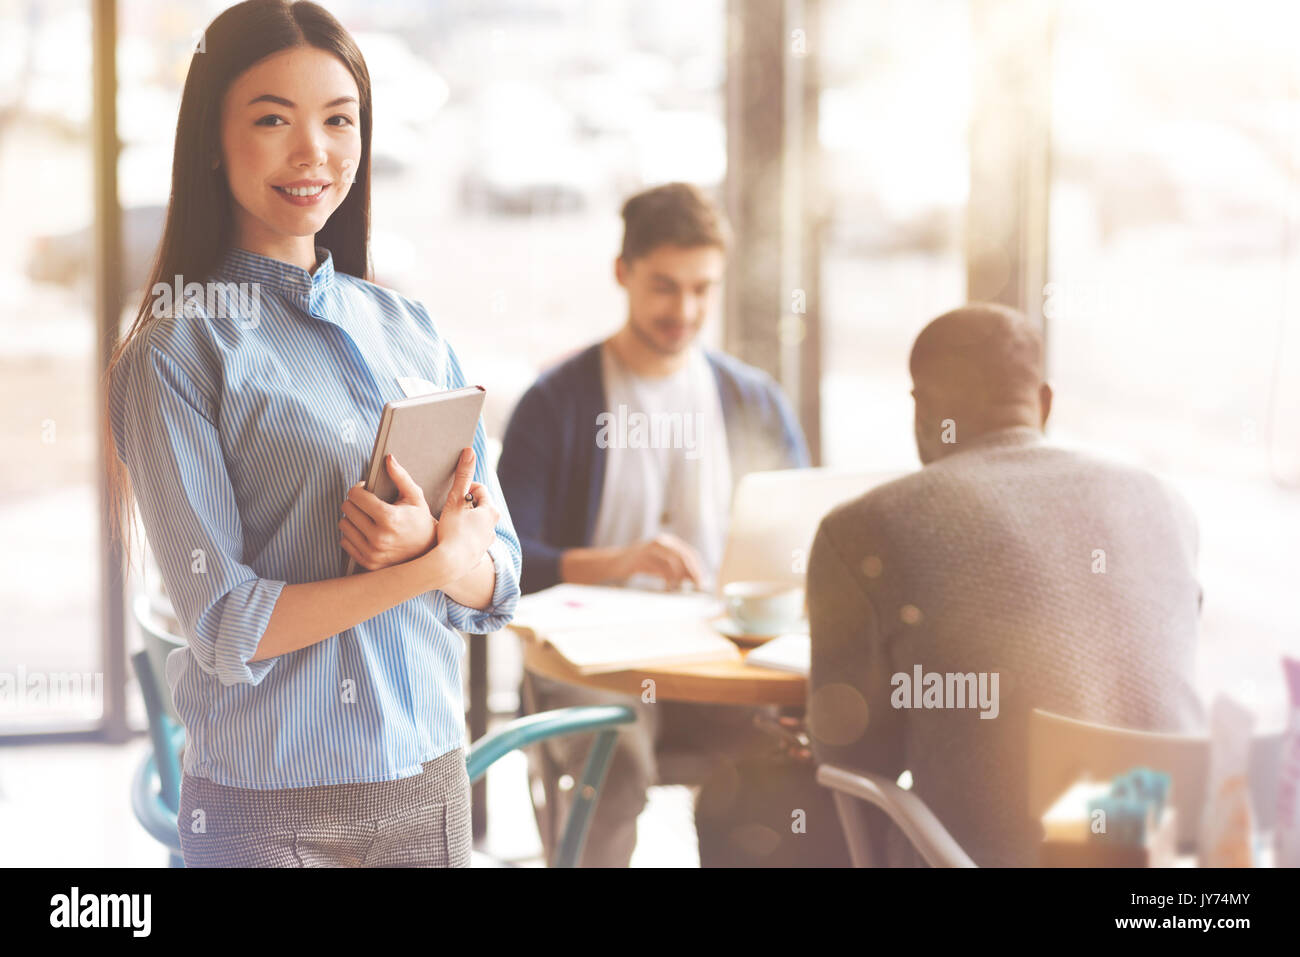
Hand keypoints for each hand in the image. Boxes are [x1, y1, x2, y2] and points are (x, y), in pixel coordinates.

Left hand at [338, 455, 435, 570]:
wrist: (429, 552)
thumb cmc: (421, 521)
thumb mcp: (415, 496)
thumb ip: (400, 476)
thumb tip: (388, 458)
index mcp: (389, 518)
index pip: (355, 496)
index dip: (359, 488)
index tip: (365, 489)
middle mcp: (379, 537)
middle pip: (347, 508)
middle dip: (354, 501)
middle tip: (366, 502)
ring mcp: (372, 552)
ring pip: (343, 525)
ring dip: (351, 518)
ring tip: (366, 516)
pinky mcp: (367, 563)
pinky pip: (344, 542)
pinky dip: (351, 534)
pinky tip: (365, 531)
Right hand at [433, 448, 499, 579]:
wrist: (450, 565)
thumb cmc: (452, 531)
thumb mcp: (455, 501)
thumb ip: (462, 476)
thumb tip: (470, 451)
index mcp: (491, 511)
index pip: (478, 489)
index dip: (463, 490)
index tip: (451, 497)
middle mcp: (494, 526)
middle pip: (478, 506)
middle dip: (464, 506)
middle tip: (448, 511)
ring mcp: (487, 542)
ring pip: (474, 523)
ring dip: (463, 521)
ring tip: (448, 526)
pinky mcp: (478, 554)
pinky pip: (470, 538)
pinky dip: (462, 536)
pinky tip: (450, 540)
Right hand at [616, 533, 704, 589]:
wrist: (616, 562)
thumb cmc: (641, 565)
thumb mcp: (661, 565)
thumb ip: (676, 570)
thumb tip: (694, 580)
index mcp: (668, 542)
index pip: (689, 553)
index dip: (698, 567)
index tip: (702, 582)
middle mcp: (661, 542)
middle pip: (683, 556)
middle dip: (692, 572)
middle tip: (697, 586)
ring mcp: (651, 548)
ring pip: (672, 561)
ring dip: (679, 576)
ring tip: (681, 588)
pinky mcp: (641, 557)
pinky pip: (659, 568)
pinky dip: (666, 579)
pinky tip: (667, 587)